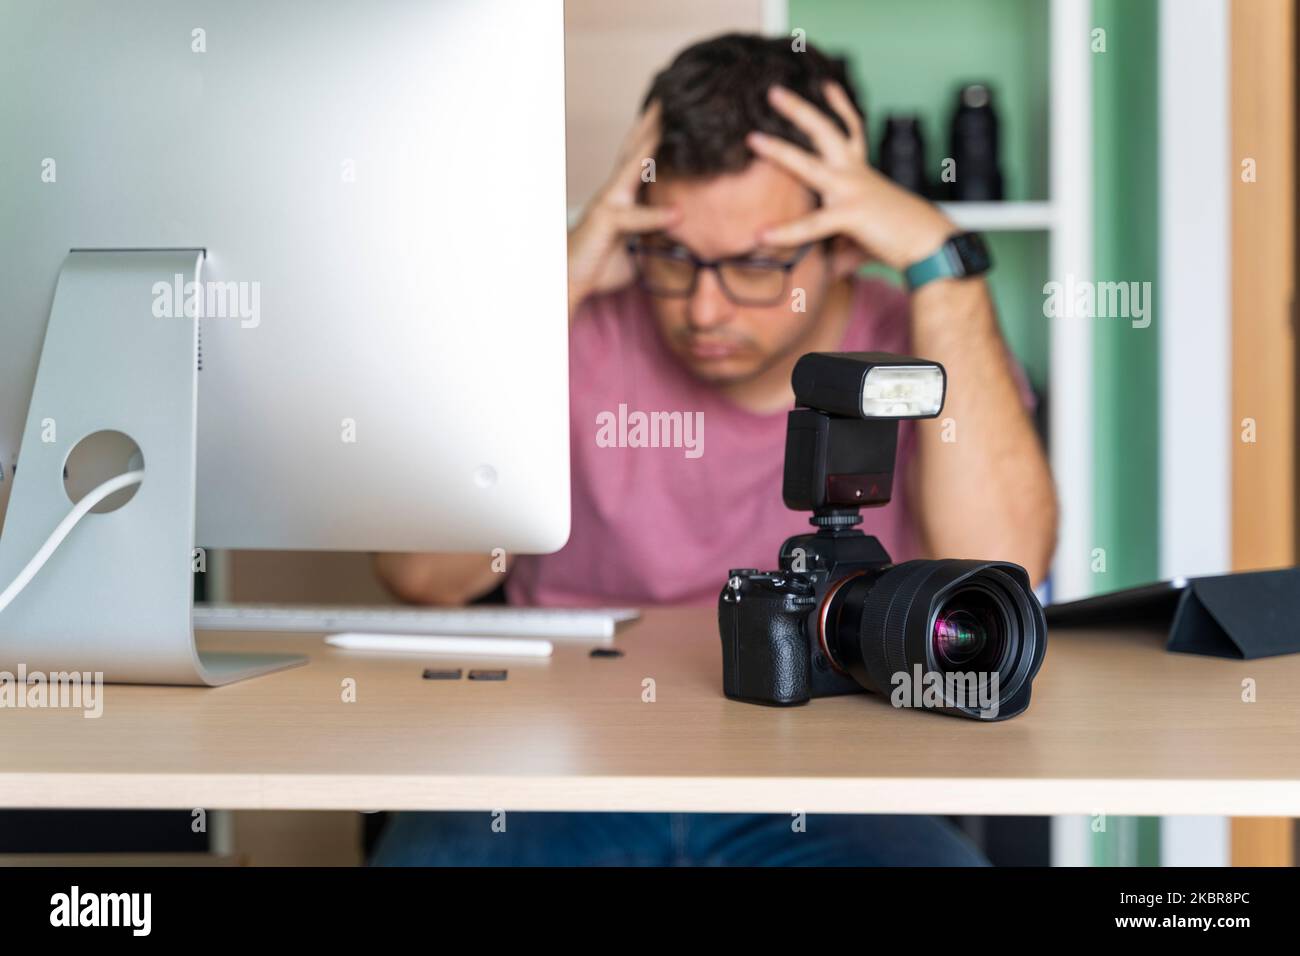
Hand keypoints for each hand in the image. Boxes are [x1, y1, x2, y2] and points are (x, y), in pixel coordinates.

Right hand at [567, 100, 679, 312]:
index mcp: (624, 193)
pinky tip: (678, 213)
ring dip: (653, 144)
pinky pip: (634, 218)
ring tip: (674, 122)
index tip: (677, 110)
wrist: (568, 281)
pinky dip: (656, 215)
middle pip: (637, 147)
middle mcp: (615, 190)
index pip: (644, 156)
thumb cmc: (601, 264)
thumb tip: (688, 237)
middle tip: (673, 93)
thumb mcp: (638, 248)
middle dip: (655, 121)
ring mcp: (609, 201)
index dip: (659, 133)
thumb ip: (659, 236)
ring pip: (634, 166)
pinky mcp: (605, 221)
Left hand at [746, 83, 954, 273]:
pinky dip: (785, 232)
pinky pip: (812, 224)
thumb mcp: (871, 224)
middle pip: (825, 131)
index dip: (840, 106)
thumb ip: (846, 231)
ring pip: (808, 164)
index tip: (828, 84)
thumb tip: (829, 251)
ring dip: (779, 150)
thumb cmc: (904, 236)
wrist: (932, 244)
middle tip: (774, 92)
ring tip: (752, 138)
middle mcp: (856, 173)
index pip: (852, 129)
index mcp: (863, 172)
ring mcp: (851, 190)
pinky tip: (761, 235)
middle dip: (799, 110)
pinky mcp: (850, 214)